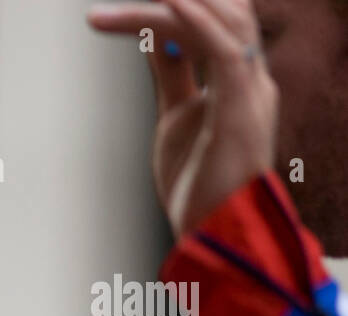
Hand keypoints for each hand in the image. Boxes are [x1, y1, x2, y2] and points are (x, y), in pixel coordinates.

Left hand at [88, 0, 276, 238]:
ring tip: (132, 1)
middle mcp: (249, 78)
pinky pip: (224, 52)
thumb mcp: (176, 117)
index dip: (178, 4)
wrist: (214, 235)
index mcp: (237, 80)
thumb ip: (172, 77)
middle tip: (123, 2)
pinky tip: (167, 4)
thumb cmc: (198, 185)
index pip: (213, 22)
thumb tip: (153, 39)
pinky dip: (196, 24)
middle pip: (222, 12)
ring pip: (223, 22)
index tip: (125, 9)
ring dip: (175, 4)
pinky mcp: (240, 111)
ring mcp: (249, 92)